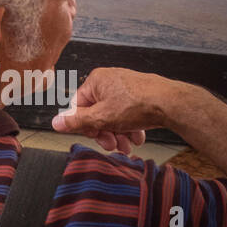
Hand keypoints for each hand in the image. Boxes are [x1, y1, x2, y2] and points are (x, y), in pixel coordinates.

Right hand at [50, 66, 176, 153]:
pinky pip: (127, 113)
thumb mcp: (102, 117)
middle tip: (113, 144)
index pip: (79, 106)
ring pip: (114, 115)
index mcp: (96, 81)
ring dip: (119, 133)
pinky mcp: (139, 94)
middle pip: (97, 112)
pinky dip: (130, 127)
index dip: (86, 126)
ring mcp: (125, 87)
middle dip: (106, 132)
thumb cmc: (138, 104)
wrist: (171, 103)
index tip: (95, 137)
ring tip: (128, 145)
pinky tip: (137, 137)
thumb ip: (77, 121)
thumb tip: (55, 122)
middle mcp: (109, 81)